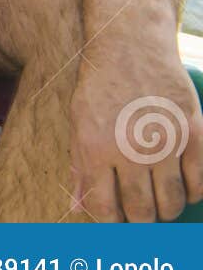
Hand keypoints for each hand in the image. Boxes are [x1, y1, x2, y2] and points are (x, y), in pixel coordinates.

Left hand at [70, 40, 202, 221]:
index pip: (105, 208)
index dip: (111, 224)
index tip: (116, 224)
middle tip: (140, 218)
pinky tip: (182, 189)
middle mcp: (131, 149)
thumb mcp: (78, 122)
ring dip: (166, 211)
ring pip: (172, 202)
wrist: (130, 45)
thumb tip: (79, 209)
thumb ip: (79, 167)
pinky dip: (193, 194)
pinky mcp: (194, 132)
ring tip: (159, 205)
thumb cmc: (99, 85)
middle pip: (143, 212)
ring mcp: (166, 142)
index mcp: (95, 148)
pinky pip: (199, 182)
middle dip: (141, 223)